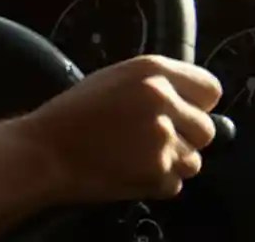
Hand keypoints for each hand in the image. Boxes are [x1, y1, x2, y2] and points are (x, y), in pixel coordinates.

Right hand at [12, 55, 222, 202]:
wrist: (43, 152)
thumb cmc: (71, 116)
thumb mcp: (112, 80)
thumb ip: (155, 85)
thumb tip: (193, 104)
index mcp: (152, 70)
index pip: (211, 89)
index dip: (196, 104)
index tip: (183, 112)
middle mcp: (162, 100)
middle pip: (207, 129)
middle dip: (184, 138)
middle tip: (149, 138)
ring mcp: (162, 138)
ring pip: (194, 160)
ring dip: (171, 162)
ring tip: (134, 155)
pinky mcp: (158, 172)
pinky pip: (175, 183)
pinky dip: (155, 182)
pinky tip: (127, 169)